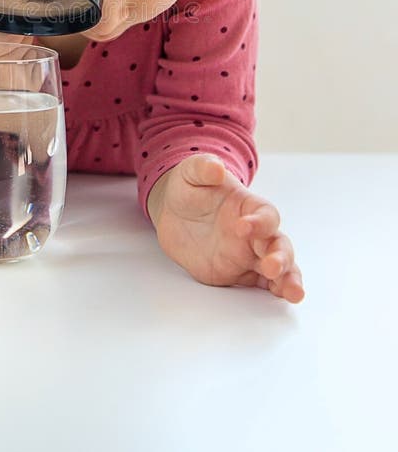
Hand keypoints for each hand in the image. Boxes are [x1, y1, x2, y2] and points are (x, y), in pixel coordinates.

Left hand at [148, 153, 304, 303]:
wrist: (173, 214)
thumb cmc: (190, 189)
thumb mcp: (191, 173)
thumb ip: (204, 168)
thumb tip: (216, 168)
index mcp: (249, 206)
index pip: (265, 214)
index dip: (259, 222)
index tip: (242, 228)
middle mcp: (256, 232)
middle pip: (279, 244)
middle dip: (280, 256)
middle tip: (272, 267)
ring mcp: (249, 255)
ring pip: (280, 268)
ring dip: (288, 279)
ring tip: (293, 292)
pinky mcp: (239, 274)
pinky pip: (262, 285)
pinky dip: (275, 291)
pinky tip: (284, 298)